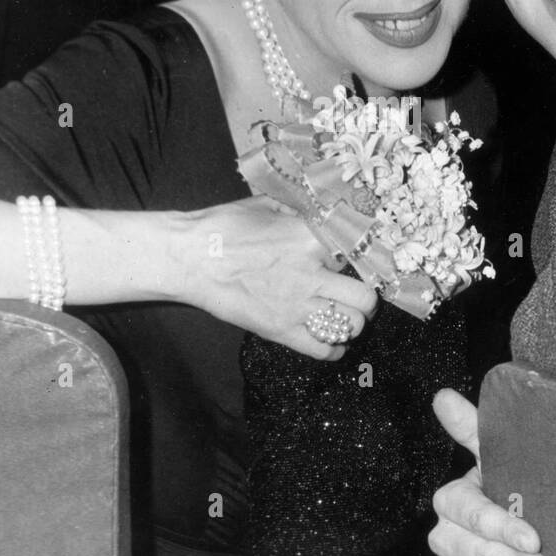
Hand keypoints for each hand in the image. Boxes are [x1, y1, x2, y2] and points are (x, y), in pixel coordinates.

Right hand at [180, 196, 378, 359]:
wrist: (189, 258)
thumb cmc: (224, 226)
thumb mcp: (268, 206)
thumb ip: (303, 211)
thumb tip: (328, 210)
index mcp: (311, 237)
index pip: (362, 252)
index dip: (364, 257)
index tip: (361, 259)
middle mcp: (312, 274)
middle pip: (366, 298)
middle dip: (366, 296)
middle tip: (354, 291)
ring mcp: (297, 306)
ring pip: (353, 325)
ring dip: (351, 320)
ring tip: (339, 312)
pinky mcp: (281, 331)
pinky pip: (326, 350)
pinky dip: (334, 346)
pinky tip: (326, 335)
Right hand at [428, 388, 551, 555]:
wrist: (525, 536)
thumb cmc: (512, 490)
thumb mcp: (501, 460)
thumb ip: (472, 429)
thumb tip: (442, 396)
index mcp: (453, 499)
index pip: (467, 512)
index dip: (498, 526)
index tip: (533, 537)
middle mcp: (445, 533)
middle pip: (468, 551)